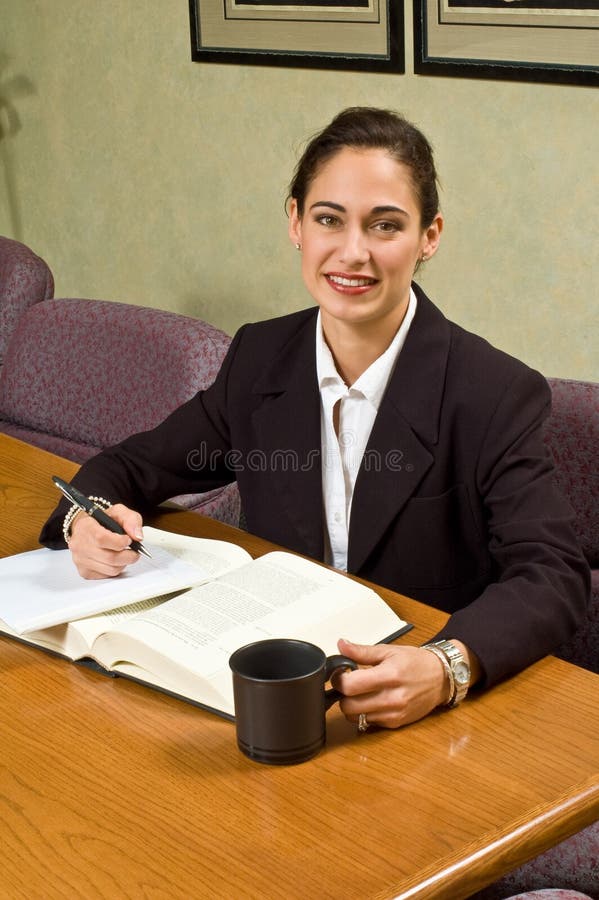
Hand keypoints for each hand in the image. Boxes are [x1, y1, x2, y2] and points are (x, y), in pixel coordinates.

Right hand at [68, 503, 143, 578]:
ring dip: (124, 563)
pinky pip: (107, 575)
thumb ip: (131, 520)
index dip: (120, 542)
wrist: (85, 529)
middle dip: (129, 555)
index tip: (128, 540)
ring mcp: (80, 560)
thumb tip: (138, 536)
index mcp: (86, 527)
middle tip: (134, 551)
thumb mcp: (118, 512)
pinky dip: (116, 569)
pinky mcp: (85, 572)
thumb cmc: (101, 521)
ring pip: (111, 569)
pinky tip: (115, 560)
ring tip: (124, 554)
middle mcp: (80, 545)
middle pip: (110, 558)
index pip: (102, 539)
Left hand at [333, 638, 451, 729]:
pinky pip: (369, 723)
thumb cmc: (416, 662)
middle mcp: (392, 698)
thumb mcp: (389, 650)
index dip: (339, 680)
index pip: (350, 686)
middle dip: (344, 695)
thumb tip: (341, 645)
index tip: (340, 675)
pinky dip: (366, 713)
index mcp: (389, 675)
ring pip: (356, 718)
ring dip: (353, 706)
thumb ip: (362, 651)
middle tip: (350, 685)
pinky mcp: (396, 723)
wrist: (440, 678)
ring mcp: (394, 713)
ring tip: (362, 693)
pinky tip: (373, 701)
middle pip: (349, 706)